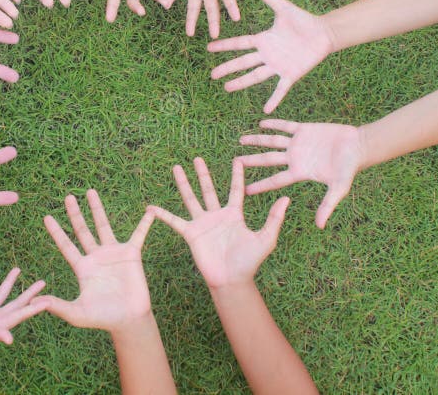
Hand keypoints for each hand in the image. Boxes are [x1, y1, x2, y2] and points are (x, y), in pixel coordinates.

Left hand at [33, 190, 154, 331]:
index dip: (57, 232)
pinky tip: (149, 210)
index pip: (66, 245)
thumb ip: (58, 306)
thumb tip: (35, 302)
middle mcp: (96, 256)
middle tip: (68, 197)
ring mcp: (113, 253)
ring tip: (90, 191)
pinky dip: (144, 223)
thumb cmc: (102, 318)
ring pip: (103, 225)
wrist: (128, 320)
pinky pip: (139, 234)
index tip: (46, 217)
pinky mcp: (131, 254)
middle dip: (75, 213)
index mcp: (82, 267)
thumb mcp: (76, 313)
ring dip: (97, 209)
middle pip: (82, 230)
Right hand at [147, 157, 288, 287]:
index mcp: (234, 215)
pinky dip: (162, 215)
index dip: (237, 176)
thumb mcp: (266, 238)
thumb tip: (287, 198)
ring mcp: (202, 223)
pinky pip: (174, 221)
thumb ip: (274, 218)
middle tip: (197, 158)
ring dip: (184, 183)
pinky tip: (151, 207)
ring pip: (191, 198)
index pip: (236, 190)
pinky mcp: (191, 233)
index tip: (237, 160)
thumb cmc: (249, 261)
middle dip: (203, 174)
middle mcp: (217, 216)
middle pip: (208, 189)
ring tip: (176, 167)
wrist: (231, 280)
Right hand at [208, 0, 333, 112]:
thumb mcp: (283, 8)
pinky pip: (280, 88)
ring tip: (227, 89)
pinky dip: (274, 99)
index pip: (239, 43)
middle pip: (243, 62)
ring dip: (242, 83)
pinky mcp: (291, 74)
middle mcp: (267, 54)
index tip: (209, 48)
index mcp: (263, 39)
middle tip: (212, 75)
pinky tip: (267, 109)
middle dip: (227, 68)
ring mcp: (277, 66)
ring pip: (256, 76)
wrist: (323, 33)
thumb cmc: (303, 20)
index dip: (224, 46)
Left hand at [239, 119, 363, 228]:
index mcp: (299, 172)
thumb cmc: (349, 169)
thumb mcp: (338, 189)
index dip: (260, 185)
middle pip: (267, 160)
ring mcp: (298, 144)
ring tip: (242, 139)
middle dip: (252, 160)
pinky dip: (274, 124)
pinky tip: (261, 123)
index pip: (275, 180)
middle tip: (235, 161)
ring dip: (257, 140)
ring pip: (272, 141)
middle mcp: (295, 158)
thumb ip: (327, 205)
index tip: (244, 190)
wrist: (359, 146)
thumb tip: (320, 226)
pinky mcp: (304, 130)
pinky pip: (285, 126)